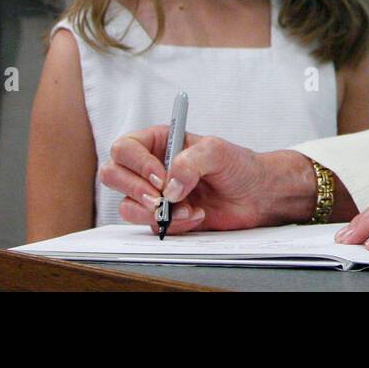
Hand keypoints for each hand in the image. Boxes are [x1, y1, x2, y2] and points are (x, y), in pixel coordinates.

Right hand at [100, 128, 305, 233]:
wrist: (256, 195)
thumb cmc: (238, 165)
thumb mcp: (218, 151)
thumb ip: (191, 161)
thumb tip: (169, 187)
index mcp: (159, 141)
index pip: (125, 148)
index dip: (137, 164)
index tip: (161, 177)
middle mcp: (150, 166)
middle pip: (112, 175)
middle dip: (135, 190)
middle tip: (161, 199)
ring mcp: (153, 193)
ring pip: (126, 206)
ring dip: (155, 212)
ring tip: (188, 208)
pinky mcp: (161, 217)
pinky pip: (148, 226)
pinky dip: (171, 225)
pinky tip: (196, 216)